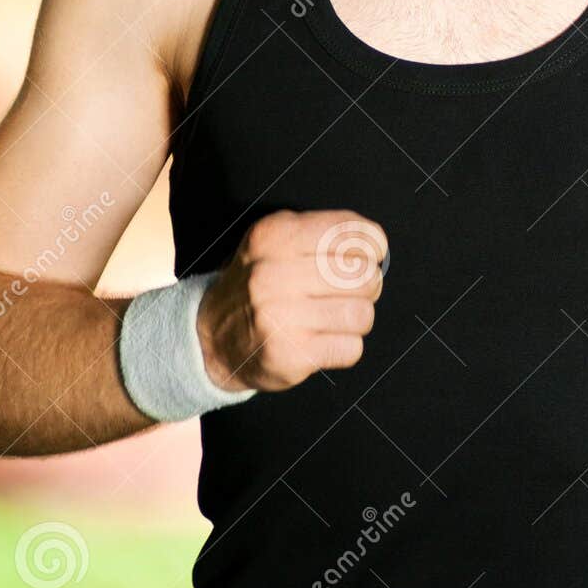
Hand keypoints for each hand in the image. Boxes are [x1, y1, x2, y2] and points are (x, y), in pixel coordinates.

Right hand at [199, 208, 386, 392]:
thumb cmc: (258, 285)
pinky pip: (352, 348)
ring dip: (357, 318)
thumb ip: (322, 233)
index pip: (350, 232)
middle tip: (349, 292)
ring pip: (362, 314)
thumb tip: (376, 242)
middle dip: (366, 285)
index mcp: (274, 236)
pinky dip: (346, 346)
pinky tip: (324, 340)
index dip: (372, 245)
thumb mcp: (276, 242)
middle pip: (363, 276)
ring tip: (335, 317)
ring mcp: (280, 316)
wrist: (211, 338)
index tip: (369, 255)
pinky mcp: (290, 355)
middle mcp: (273, 274)